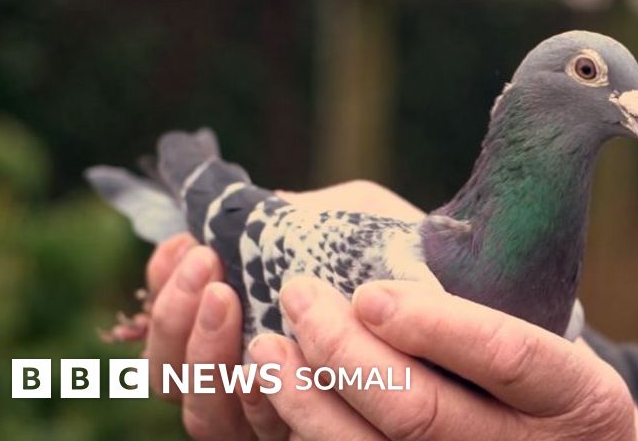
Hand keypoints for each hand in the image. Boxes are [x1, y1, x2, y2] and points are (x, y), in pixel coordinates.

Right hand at [141, 180, 422, 439]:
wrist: (474, 283)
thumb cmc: (406, 253)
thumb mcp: (342, 222)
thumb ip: (286, 223)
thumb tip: (218, 219)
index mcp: (247, 333)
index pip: (175, 335)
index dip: (163, 295)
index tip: (182, 248)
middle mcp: (257, 383)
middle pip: (173, 379)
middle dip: (174, 318)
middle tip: (206, 264)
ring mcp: (286, 417)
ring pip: (208, 417)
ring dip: (203, 352)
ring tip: (228, 293)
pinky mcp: (324, 439)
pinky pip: (274, 438)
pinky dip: (255, 400)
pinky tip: (264, 352)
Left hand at [248, 277, 637, 439]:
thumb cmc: (547, 381)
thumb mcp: (550, 335)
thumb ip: (485, 303)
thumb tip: (376, 246)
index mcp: (575, 394)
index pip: (505, 356)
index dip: (434, 325)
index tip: (368, 291)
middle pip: (421, 413)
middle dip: (344, 353)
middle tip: (300, 297)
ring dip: (307, 401)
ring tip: (266, 349)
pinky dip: (308, 435)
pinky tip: (275, 401)